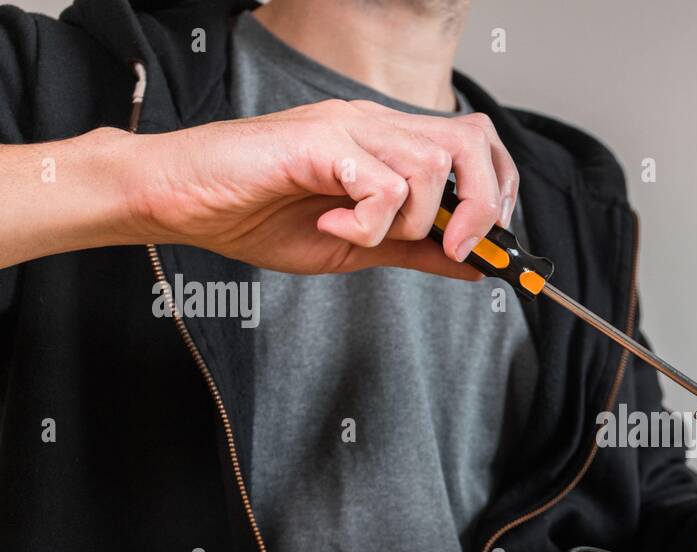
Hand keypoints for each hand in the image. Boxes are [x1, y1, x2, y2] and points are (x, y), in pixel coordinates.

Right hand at [122, 99, 517, 276]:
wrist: (181, 201)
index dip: (498, 192)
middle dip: (482, 204)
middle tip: (453, 248)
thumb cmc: (256, 216)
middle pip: (470, 141)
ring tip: (362, 237)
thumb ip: (416, 250)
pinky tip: (332, 230)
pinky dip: (369, 224)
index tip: (487, 246)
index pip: (474, 143)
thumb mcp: (356, 248)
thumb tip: (476, 266)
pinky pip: (381, 183)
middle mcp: (375, 124)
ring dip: (412, 221)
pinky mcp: (319, 143)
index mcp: (388, 143)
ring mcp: (347, 128)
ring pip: (431, 165)